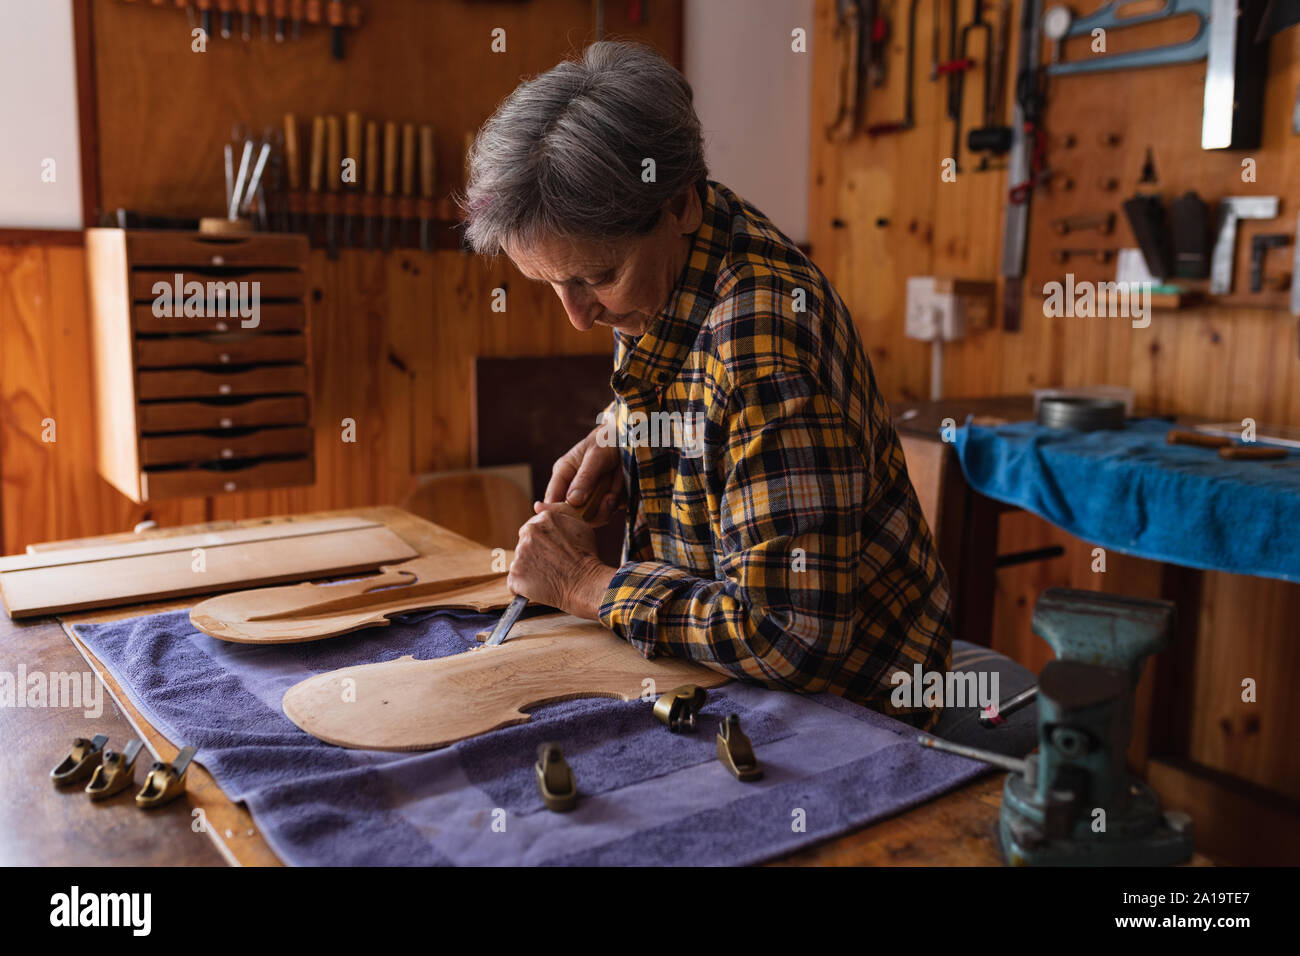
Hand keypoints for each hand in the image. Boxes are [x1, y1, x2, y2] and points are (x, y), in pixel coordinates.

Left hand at [508, 502, 617, 619]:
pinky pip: (515, 582)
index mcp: (540, 520)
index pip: (532, 528)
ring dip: (530, 569)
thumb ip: (558, 509)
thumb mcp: (579, 522)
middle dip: (535, 553)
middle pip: (524, 544)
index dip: (544, 542)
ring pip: (520, 562)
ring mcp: (519, 555)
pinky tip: (540, 586)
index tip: (555, 551)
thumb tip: (537, 505)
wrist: (585, 582)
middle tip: (552, 564)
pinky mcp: (515, 576)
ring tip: (548, 575)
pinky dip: (524, 586)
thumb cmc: (585, 554)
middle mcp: (527, 534)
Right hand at [544, 418, 624, 526]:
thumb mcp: (596, 455)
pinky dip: (617, 501)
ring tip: (616, 486)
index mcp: (564, 473)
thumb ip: (584, 478)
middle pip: (573, 514)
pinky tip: (621, 486)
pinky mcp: (605, 500)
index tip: (571, 517)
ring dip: (607, 504)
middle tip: (608, 497)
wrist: (632, 438)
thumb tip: (572, 501)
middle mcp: (574, 487)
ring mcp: (590, 495)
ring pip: (592, 516)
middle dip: (592, 509)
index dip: (556, 512)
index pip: (552, 499)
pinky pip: (608, 512)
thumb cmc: (608, 440)